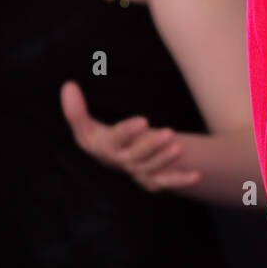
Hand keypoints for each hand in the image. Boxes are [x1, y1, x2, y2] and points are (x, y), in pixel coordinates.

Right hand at [59, 81, 200, 192]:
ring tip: (180, 147)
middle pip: (137, 157)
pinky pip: (167, 182)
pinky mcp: (152, 179)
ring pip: (152, 170)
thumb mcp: (85, 125)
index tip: (143, 120)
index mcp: (105, 148)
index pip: (115, 140)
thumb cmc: (100, 138)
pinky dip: (181, 180)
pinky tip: (198, 175)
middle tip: (168, 133)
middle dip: (152, 146)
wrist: (114, 159)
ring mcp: (138, 172)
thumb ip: (76, 109)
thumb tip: (68, 85)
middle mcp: (122, 162)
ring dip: (166, 161)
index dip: (127, 132)